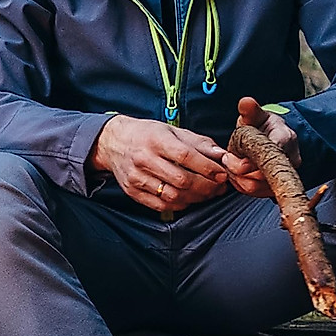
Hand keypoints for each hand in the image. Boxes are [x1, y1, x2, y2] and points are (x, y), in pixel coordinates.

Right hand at [89, 115, 230, 212]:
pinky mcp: (132, 192)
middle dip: (206, 187)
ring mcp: (136, 178)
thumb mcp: (172, 131)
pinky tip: (189, 198)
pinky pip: (161, 205)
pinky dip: (180, 204)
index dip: (207, 168)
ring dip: (196, 198)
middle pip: (181, 180)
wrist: (113, 142)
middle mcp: (144, 159)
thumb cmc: (147, 135)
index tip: (222, 174)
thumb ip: (199, 143)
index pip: (186, 156)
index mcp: (156, 140)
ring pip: (172, 196)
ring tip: (207, 193)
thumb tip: (222, 155)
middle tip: (219, 187)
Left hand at [222, 97, 300, 197]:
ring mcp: (283, 175)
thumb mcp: (255, 115)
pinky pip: (256, 194)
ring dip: (237, 179)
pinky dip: (241, 186)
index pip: (268, 155)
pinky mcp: (276, 187)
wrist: (271, 138)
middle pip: (260, 176)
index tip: (230, 153)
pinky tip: (235, 176)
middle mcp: (289, 160)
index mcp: (285, 139)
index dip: (246, 159)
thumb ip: (249, 110)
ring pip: (257, 188)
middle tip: (227, 160)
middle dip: (237, 170)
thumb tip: (245, 102)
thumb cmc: (262, 126)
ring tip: (230, 166)